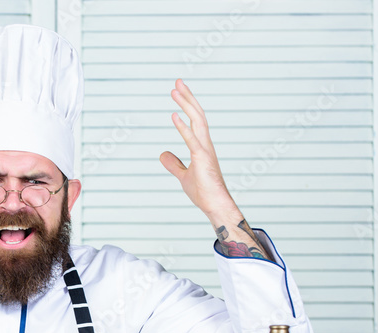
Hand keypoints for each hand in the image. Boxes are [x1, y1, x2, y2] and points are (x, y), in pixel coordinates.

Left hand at [159, 79, 236, 219]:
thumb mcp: (182, 176)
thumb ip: (173, 164)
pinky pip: (192, 140)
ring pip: (197, 121)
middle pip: (197, 115)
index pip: (195, 120)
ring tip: (175, 90)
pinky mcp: (202, 160)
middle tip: (177, 81)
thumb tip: (162, 153)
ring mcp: (205, 150)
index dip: (187, 104)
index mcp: (202, 146)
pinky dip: (183, 127)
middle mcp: (205, 144)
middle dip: (187, 97)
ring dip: (186, 105)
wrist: (215, 206)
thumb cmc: (203, 192)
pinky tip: (174, 116)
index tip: (179, 91)